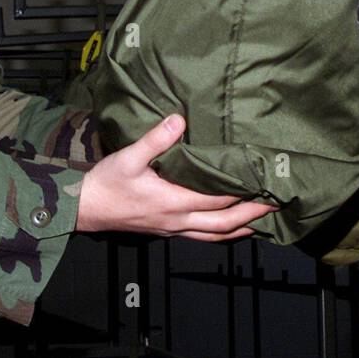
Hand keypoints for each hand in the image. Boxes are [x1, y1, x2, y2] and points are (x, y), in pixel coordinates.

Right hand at [75, 114, 277, 240]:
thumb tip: (179, 119)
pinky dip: (220, 235)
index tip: (263, 185)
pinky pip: (200, 237)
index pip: (216, 201)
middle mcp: (176, 221)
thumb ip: (155, 139)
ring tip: (261, 223)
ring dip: (239, 230)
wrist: (84, 209)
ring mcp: (172, 229)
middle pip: (223, 224)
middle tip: (274, 206)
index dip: (242, 194)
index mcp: (172, 202)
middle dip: (250, 216)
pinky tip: (228, 229)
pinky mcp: (165, 230)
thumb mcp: (128, 157)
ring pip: (213, 236)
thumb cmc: (106, 183)